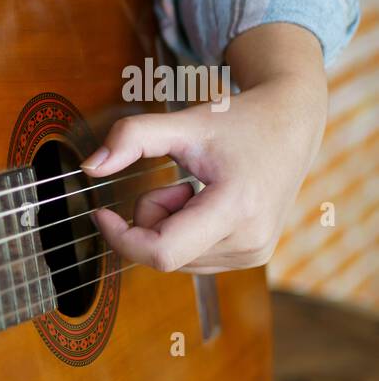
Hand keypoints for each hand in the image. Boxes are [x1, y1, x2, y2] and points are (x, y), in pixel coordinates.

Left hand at [81, 23, 327, 274]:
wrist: (291, 125)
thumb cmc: (238, 122)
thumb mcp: (182, 121)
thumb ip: (132, 137)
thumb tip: (89, 166)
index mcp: (236, 209)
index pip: (161, 252)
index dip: (121, 238)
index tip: (101, 213)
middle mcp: (249, 241)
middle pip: (162, 252)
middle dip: (151, 217)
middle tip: (176, 184)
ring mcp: (253, 254)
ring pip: (174, 258)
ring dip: (168, 224)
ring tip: (198, 190)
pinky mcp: (252, 257)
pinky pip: (191, 258)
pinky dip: (184, 231)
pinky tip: (208, 204)